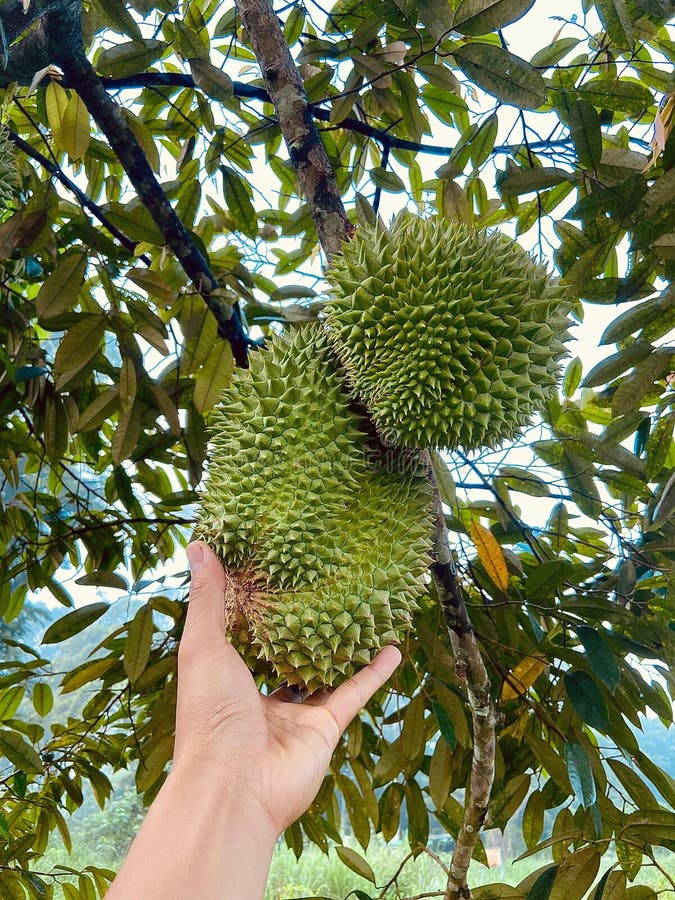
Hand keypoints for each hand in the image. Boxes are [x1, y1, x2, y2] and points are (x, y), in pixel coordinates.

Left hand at [173, 541, 401, 836]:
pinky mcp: (324, 728)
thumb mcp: (204, 646)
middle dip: (300, 628)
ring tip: (360, 614)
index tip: (271, 572)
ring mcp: (294, 714)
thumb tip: (198, 546)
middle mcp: (260, 695)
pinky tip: (392, 647)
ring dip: (341, 647)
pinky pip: (353, 693)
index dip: (256, 606)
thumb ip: (208, 599)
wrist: (235, 786)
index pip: (244, 635)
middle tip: (321, 589)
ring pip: (322, 673)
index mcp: (227, 676)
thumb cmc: (209, 716)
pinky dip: (374, 672)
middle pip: (286, 654)